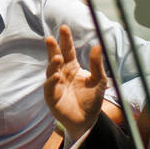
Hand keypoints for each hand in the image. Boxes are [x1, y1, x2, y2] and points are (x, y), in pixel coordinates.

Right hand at [43, 26, 106, 143]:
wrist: (88, 120)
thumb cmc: (92, 100)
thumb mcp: (99, 81)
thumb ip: (97, 64)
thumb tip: (97, 45)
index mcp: (72, 67)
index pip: (67, 50)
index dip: (66, 40)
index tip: (64, 28)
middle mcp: (61, 74)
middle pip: (55, 58)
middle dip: (52, 48)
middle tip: (51, 39)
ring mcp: (55, 85)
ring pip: (51, 71)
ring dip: (53, 64)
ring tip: (57, 58)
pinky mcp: (52, 98)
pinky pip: (50, 88)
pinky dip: (52, 82)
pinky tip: (56, 76)